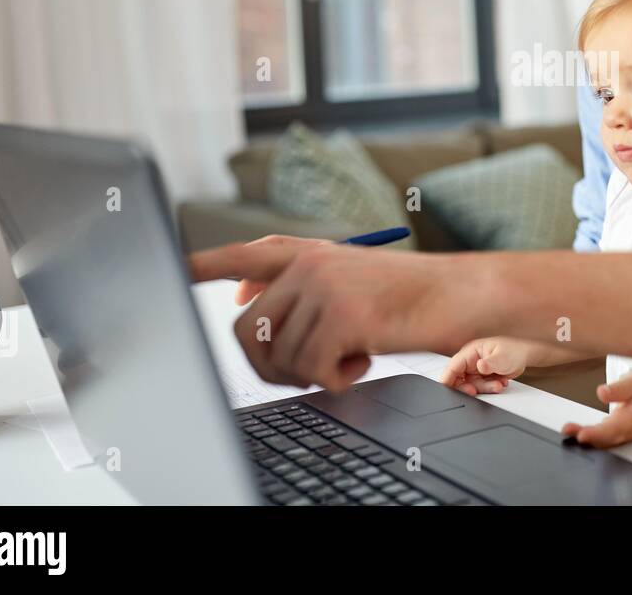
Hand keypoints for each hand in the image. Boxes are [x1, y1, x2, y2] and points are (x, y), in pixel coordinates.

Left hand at [188, 235, 467, 391]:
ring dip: (312, 372)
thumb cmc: (403, 295)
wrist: (458, 296)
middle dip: (272, 364)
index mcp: (304, 253)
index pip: (239, 258)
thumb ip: (292, 282)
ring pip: (278, 357)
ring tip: (350, 354)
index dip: (201, 266)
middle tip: (313, 367)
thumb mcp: (344, 277)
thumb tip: (235, 297)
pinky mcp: (343, 314)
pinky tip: (364, 360)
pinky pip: (312, 369)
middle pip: (246, 332)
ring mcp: (324, 285)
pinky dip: (337, 379)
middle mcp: (307, 263)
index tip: (173, 268)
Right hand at [439, 337, 531, 395]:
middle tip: (480, 390)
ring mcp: (475, 369)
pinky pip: (480, 388)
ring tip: (499, 383)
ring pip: (471, 386)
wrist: (525, 356)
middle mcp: (471, 360)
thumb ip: (490, 363)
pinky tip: (500, 381)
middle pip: (459, 379)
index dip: (449, 380)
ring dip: (485, 388)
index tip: (451, 391)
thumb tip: (479, 366)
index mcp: (471, 351)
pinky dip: (489, 388)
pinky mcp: (481, 377)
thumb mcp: (502, 358)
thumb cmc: (514, 351)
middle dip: (472, 387)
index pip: (453, 367)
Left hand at [561, 373, 631, 448]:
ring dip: (584, 437)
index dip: (598, 433)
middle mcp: (628, 430)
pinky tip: (574, 431)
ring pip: (603, 441)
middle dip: (587, 436)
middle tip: (567, 430)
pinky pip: (602, 438)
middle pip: (606, 439)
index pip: (616, 428)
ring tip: (567, 429)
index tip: (583, 434)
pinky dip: (588, 436)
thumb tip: (601, 393)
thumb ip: (620, 388)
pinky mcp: (616, 434)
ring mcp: (623, 434)